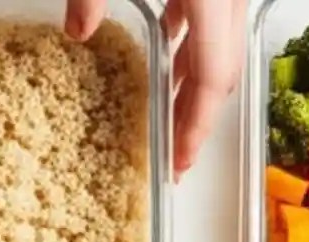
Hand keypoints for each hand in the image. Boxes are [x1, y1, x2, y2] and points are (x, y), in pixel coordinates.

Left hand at [166, 0, 246, 178]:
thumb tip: (78, 30)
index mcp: (211, 0)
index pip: (211, 78)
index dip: (197, 126)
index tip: (179, 159)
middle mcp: (231, 1)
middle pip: (221, 75)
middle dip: (197, 120)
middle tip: (173, 153)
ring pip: (221, 52)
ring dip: (195, 87)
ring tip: (169, 114)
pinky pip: (214, 25)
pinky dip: (194, 48)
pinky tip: (170, 51)